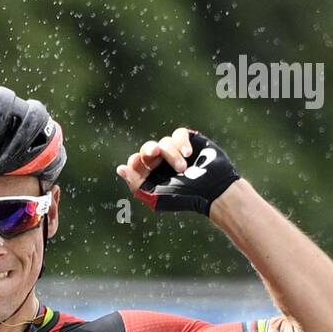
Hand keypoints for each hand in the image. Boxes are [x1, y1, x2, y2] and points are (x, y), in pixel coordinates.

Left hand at [118, 128, 239, 214]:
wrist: (213, 189)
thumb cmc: (184, 197)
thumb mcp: (155, 196)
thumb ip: (136, 184)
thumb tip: (119, 169)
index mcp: (151, 176)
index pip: (135, 163)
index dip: (135, 161)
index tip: (138, 162)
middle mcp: (162, 162)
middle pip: (147, 148)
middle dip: (149, 150)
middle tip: (155, 153)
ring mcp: (175, 151)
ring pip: (164, 142)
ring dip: (172, 154)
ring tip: (183, 168)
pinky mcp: (189, 141)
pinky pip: (178, 134)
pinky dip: (181, 142)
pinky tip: (188, 153)